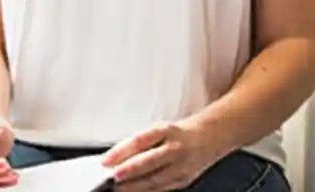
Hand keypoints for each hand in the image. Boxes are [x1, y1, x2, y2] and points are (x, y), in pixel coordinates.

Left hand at [101, 119, 223, 190]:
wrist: (208, 138)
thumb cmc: (177, 133)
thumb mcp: (158, 130)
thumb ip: (138, 143)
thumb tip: (115, 158)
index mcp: (165, 130)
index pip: (140, 141)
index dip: (121, 151)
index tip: (106, 160)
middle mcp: (175, 147)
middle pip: (149, 161)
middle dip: (129, 171)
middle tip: (113, 177)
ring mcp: (181, 165)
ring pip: (155, 179)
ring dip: (135, 185)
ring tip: (119, 188)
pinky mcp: (184, 180)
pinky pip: (162, 187)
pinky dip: (147, 190)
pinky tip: (135, 191)